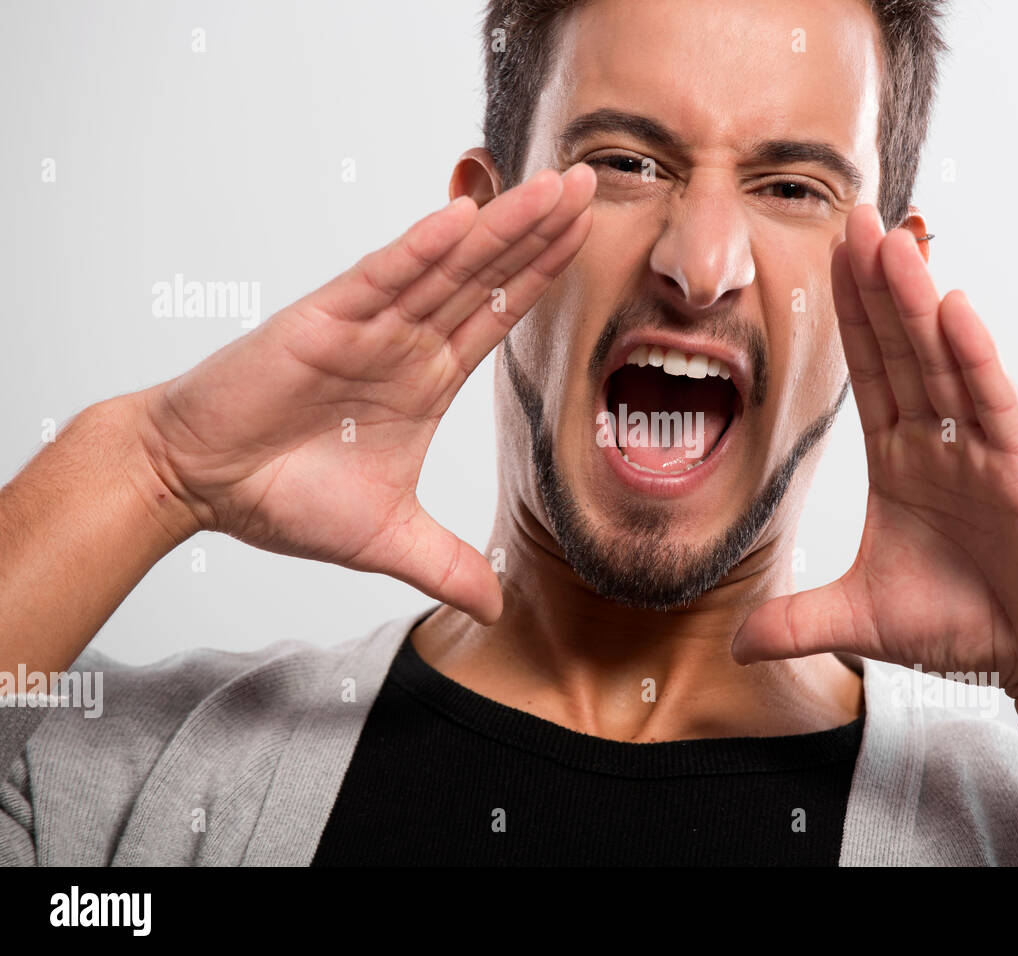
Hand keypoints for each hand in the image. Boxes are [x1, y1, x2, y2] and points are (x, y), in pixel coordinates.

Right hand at [139, 164, 595, 624]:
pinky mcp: (322, 323)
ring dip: (500, 226)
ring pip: (446, 267)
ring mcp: (368, 326)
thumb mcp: (388, 541)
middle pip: (488, 275)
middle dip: (542, 230)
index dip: (547, 275)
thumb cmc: (283, 495)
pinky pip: (380, 280)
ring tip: (553, 186)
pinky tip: (461, 218)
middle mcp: (406, 341)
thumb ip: (447, 566)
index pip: (501, 314)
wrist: (200, 484)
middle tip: (596, 181)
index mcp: (427, 377)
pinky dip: (419, 250)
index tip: (594, 237)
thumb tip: (495, 608)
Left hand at [732, 204, 1017, 696]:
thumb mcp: (862, 620)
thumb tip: (735, 644)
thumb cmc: (967, 624)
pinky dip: (973, 357)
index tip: (824, 257)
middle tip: (850, 215)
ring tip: (890, 239)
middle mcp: (942, 441)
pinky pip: (993, 403)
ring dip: (915, 301)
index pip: (869, 373)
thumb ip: (798, 621)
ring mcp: (984, 449)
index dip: (848, 317)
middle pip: (901, 348)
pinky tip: (951, 309)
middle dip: (875, 284)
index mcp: (903, 459)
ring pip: (942, 361)